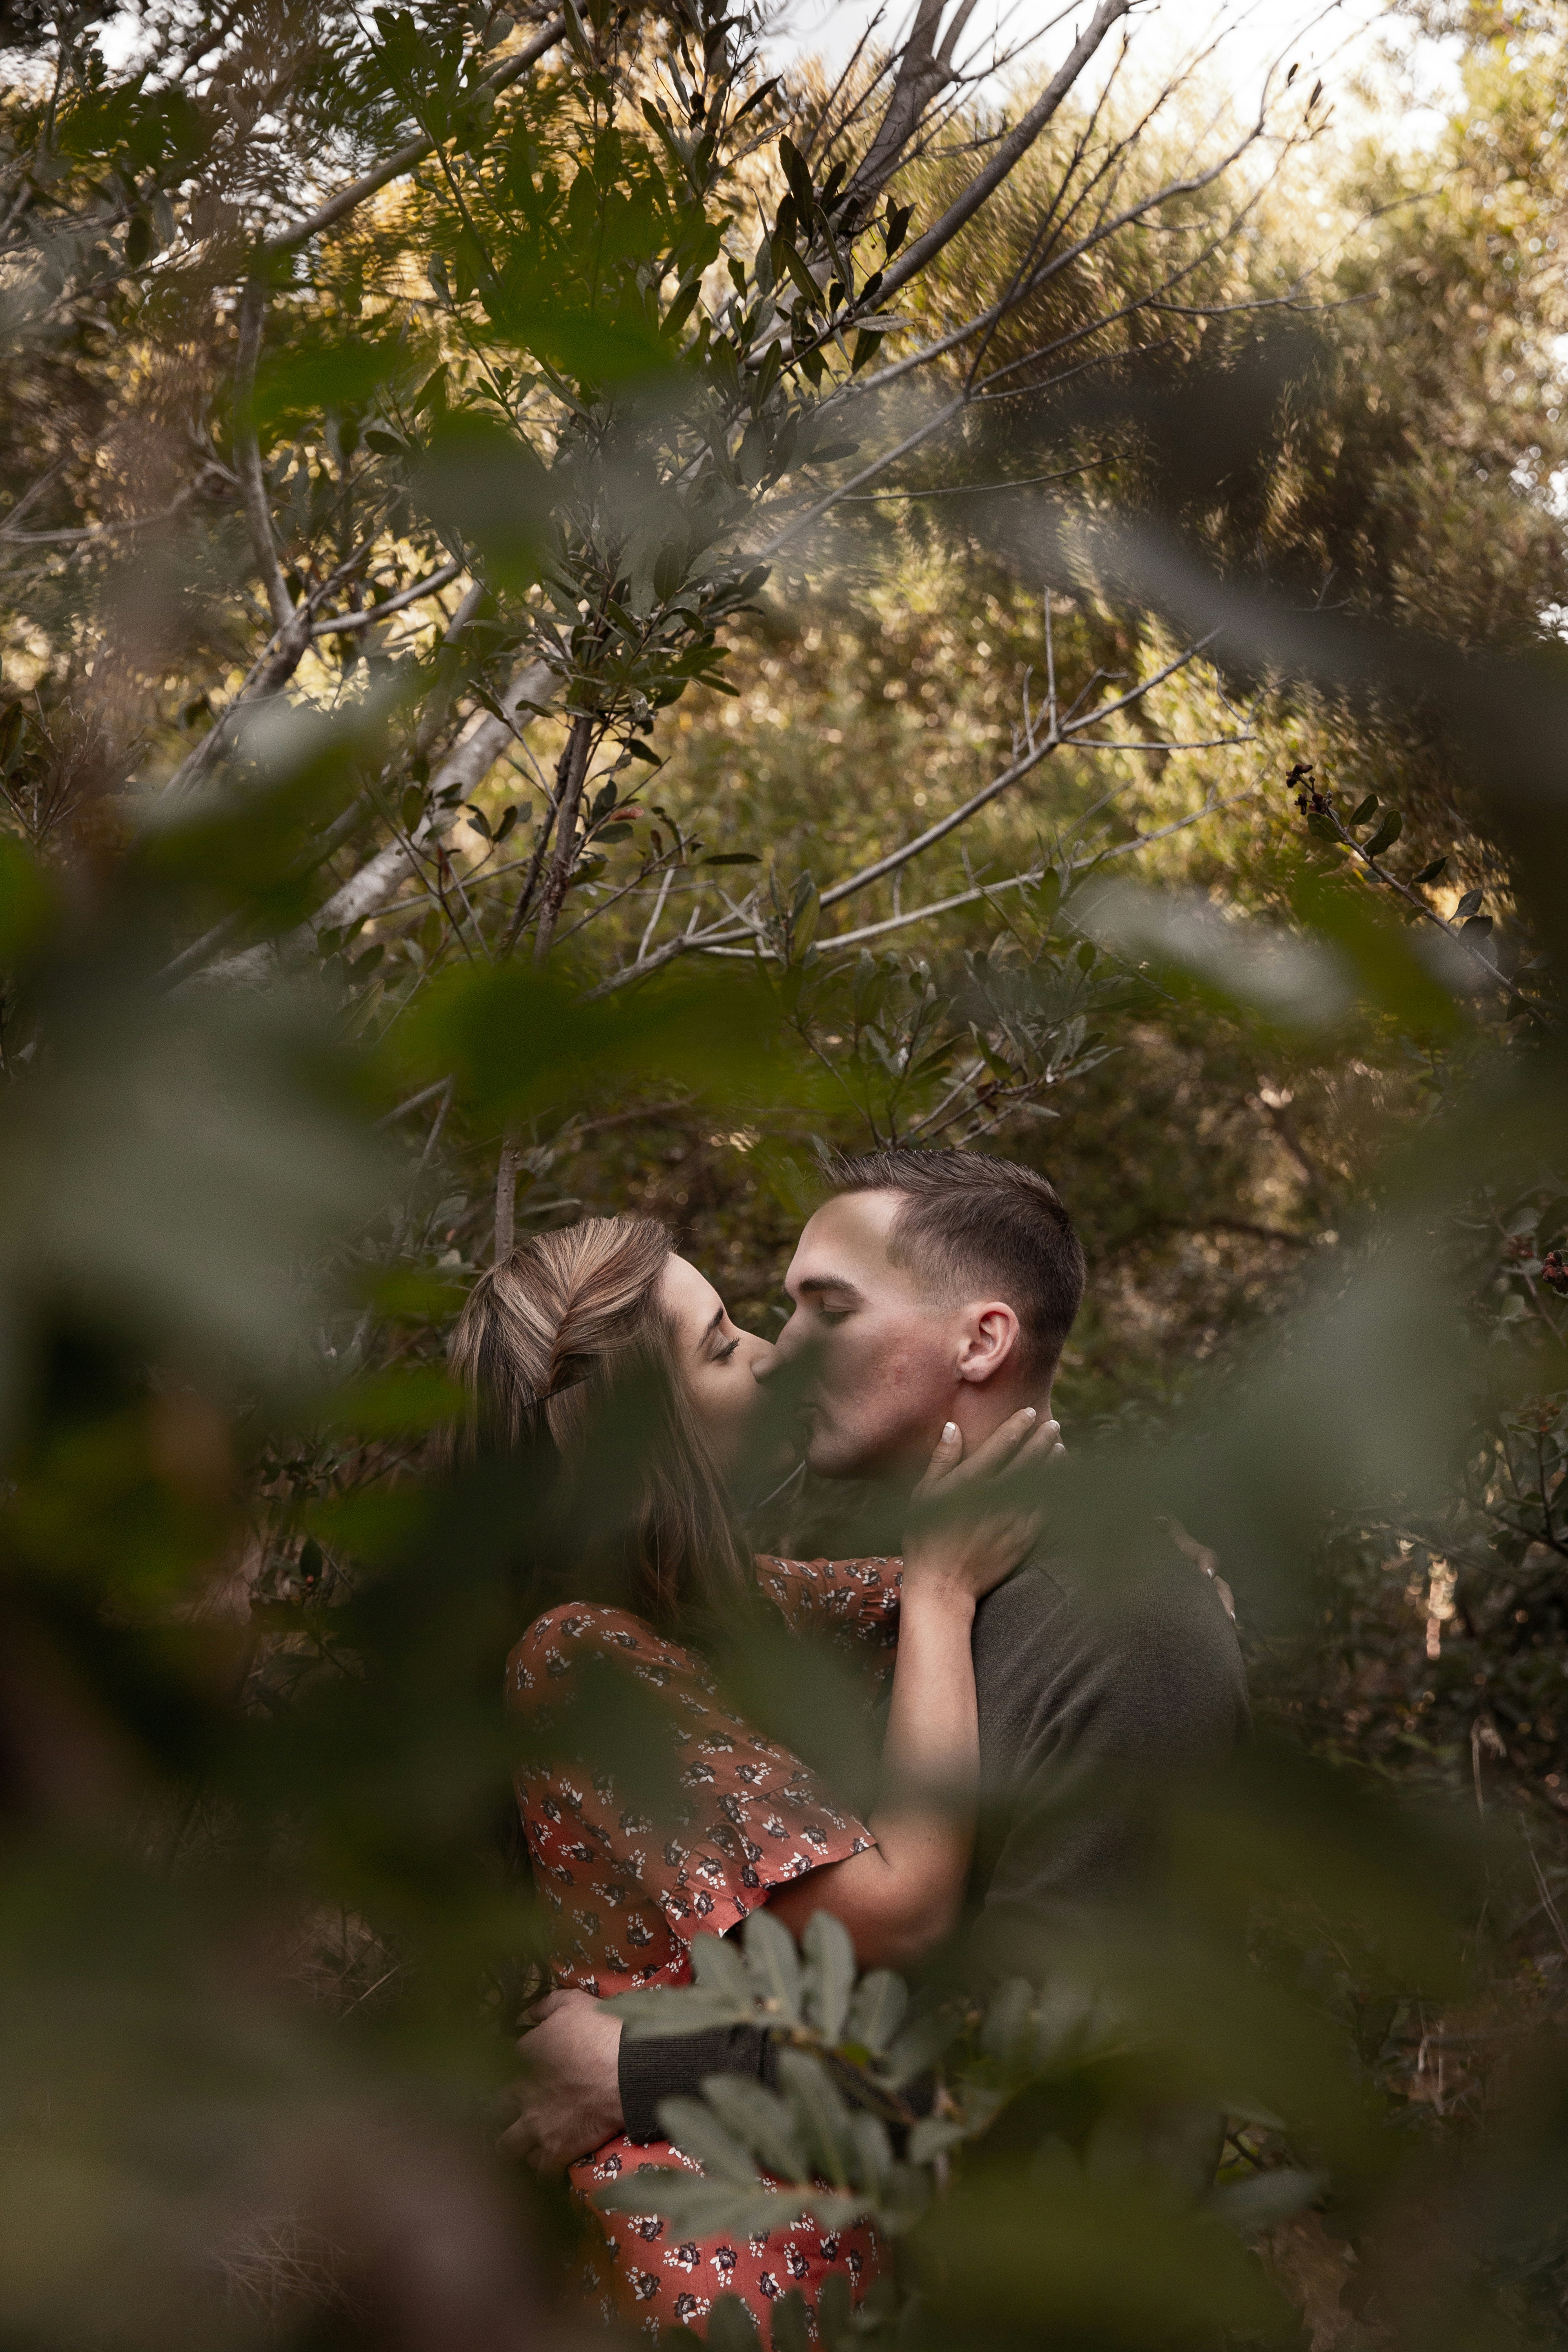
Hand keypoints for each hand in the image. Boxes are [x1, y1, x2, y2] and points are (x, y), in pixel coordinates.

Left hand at [499, 1987, 623, 2170]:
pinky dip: (540, 2171)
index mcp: (524, 2057)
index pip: (501, 2062)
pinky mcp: (556, 2151)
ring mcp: (537, 2126)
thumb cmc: (601, 2031)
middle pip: (494, 2110)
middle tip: (511, 2112)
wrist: (627, 2070)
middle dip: (499, 2111)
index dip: (509, 2066)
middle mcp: (523, 2094)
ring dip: (514, 2146)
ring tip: (522, 2146)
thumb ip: (545, 2006)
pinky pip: (538, 2172)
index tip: (517, 2068)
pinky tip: (545, 2167)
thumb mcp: (573, 2003)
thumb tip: (527, 2014)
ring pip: (507, 2147)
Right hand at [902, 1408, 1064, 1606]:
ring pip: (1041, 1483)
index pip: (1001, 1446)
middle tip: (1054, 1425)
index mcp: (970, 1482)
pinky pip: (1046, 1509)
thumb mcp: (924, 1496)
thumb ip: (941, 1460)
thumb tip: (953, 1427)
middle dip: (1042, 1440)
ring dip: (1053, 1463)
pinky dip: (1055, 1492)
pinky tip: (1060, 1482)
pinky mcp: (1023, 1539)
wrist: (943, 1585)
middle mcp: (995, 1497)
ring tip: (1061, 1447)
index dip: (1018, 1426)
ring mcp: (1013, 1518)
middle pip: (1027, 1460)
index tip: (1031, 1413)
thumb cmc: (926, 1538)